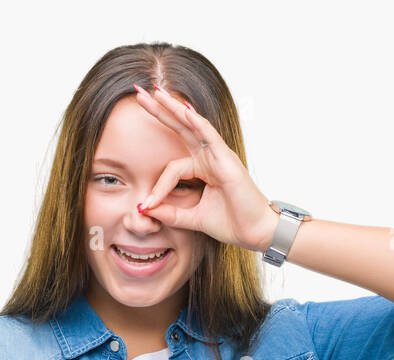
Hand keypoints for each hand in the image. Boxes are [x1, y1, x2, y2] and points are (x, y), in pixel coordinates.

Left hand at [132, 82, 278, 252]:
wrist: (255, 231)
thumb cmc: (231, 222)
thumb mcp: (192, 218)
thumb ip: (169, 213)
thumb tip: (143, 208)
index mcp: (202, 168)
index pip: (172, 167)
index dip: (157, 186)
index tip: (145, 205)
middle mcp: (210, 157)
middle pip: (180, 128)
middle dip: (159, 111)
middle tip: (138, 93)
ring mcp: (219, 155)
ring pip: (192, 125)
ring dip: (173, 108)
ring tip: (155, 93)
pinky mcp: (227, 160)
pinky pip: (209, 136)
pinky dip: (197, 122)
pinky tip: (183, 109)